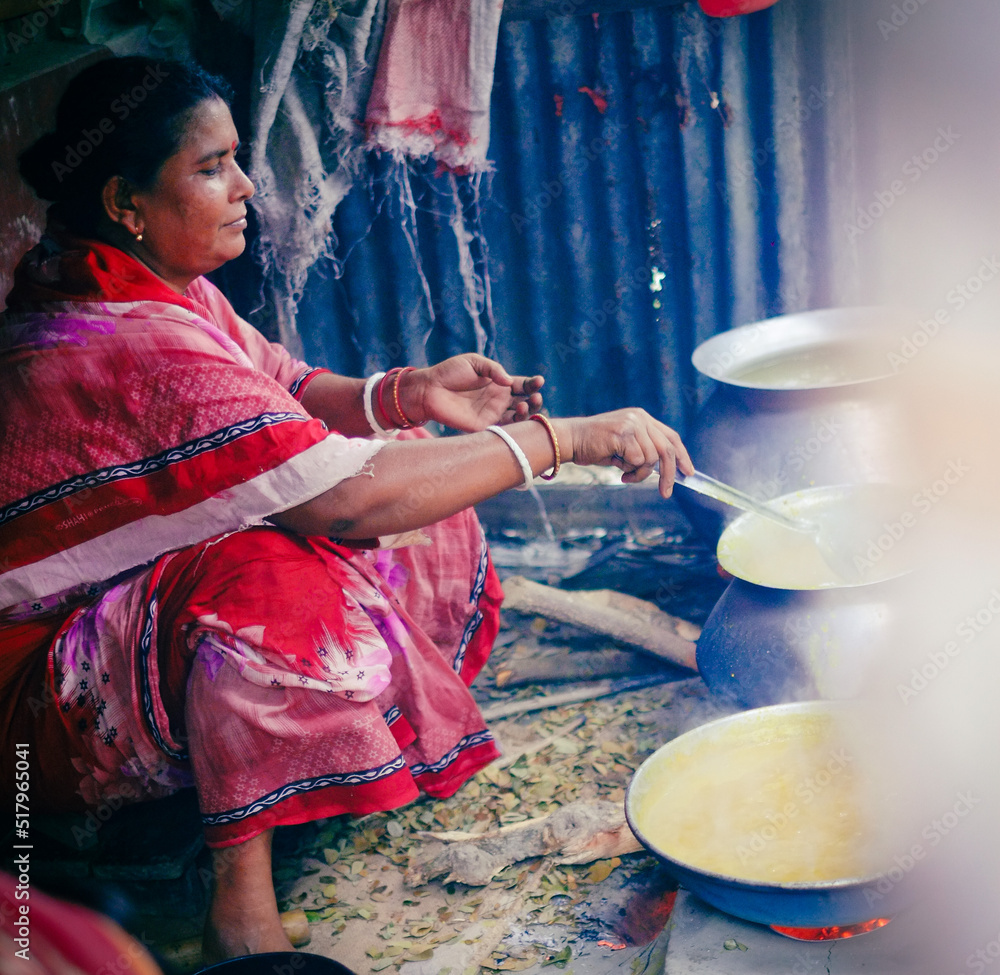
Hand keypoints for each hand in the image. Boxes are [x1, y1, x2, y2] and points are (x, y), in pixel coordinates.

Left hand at [403, 354, 544, 431]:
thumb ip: (494, 369)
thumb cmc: (450, 372)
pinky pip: (502, 430)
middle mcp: (499, 400)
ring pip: (517, 418)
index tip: (539, 381)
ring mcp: (492, 414)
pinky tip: (516, 419)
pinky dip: (513, 428)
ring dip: (526, 414)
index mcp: (499, 384)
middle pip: (525, 403)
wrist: (429, 389)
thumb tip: (510, 382)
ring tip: (523, 406)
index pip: (523, 385)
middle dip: (534, 401)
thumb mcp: (474, 362)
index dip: (533, 384)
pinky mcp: (483, 427)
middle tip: (535, 397)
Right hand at [557, 408, 692, 497]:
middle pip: (666, 449)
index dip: (682, 455)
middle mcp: (640, 418)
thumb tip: (665, 470)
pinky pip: (638, 461)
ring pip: (651, 458)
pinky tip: (619, 471)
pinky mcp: (623, 434)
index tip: (688, 473)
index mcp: (642, 418)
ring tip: (625, 475)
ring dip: (639, 474)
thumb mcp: (625, 446)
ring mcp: (632, 424)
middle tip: (666, 493)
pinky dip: (631, 473)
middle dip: (668, 474)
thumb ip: (643, 450)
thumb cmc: (595, 446)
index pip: (670, 436)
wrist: (571, 440)